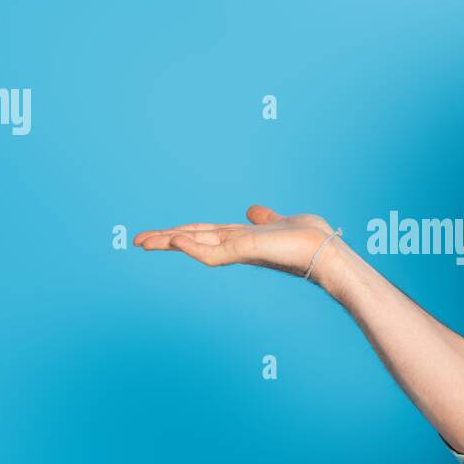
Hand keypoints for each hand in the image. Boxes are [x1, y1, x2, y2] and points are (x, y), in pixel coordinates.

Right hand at [134, 205, 338, 279]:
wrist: (326, 252)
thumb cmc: (309, 240)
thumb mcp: (279, 222)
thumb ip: (264, 218)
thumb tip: (252, 211)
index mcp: (241, 238)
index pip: (204, 233)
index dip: (181, 233)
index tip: (158, 235)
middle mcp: (236, 245)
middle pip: (193, 240)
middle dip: (165, 240)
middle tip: (137, 241)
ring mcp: (239, 250)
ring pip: (196, 246)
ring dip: (169, 243)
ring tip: (144, 241)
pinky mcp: (245, 252)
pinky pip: (212, 253)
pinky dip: (192, 247)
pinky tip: (174, 241)